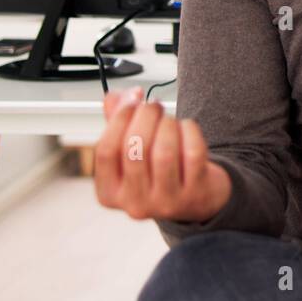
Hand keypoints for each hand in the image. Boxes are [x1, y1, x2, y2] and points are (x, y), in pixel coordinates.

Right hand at [93, 86, 231, 221]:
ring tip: (169, 120)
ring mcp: (166, 202)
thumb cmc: (156, 169)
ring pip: (164, 152)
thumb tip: (119, 96)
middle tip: (154, 105)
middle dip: (146, 116)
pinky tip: (186, 128)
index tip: (132, 100)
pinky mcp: (195, 194)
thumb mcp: (129, 151)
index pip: (105, 151)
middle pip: (134, 149)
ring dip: (167, 124)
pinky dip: (190, 131)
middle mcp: (134, 204)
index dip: (119, 118)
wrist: (196, 197)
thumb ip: (116, 121)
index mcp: (109, 193)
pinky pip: (192, 153)